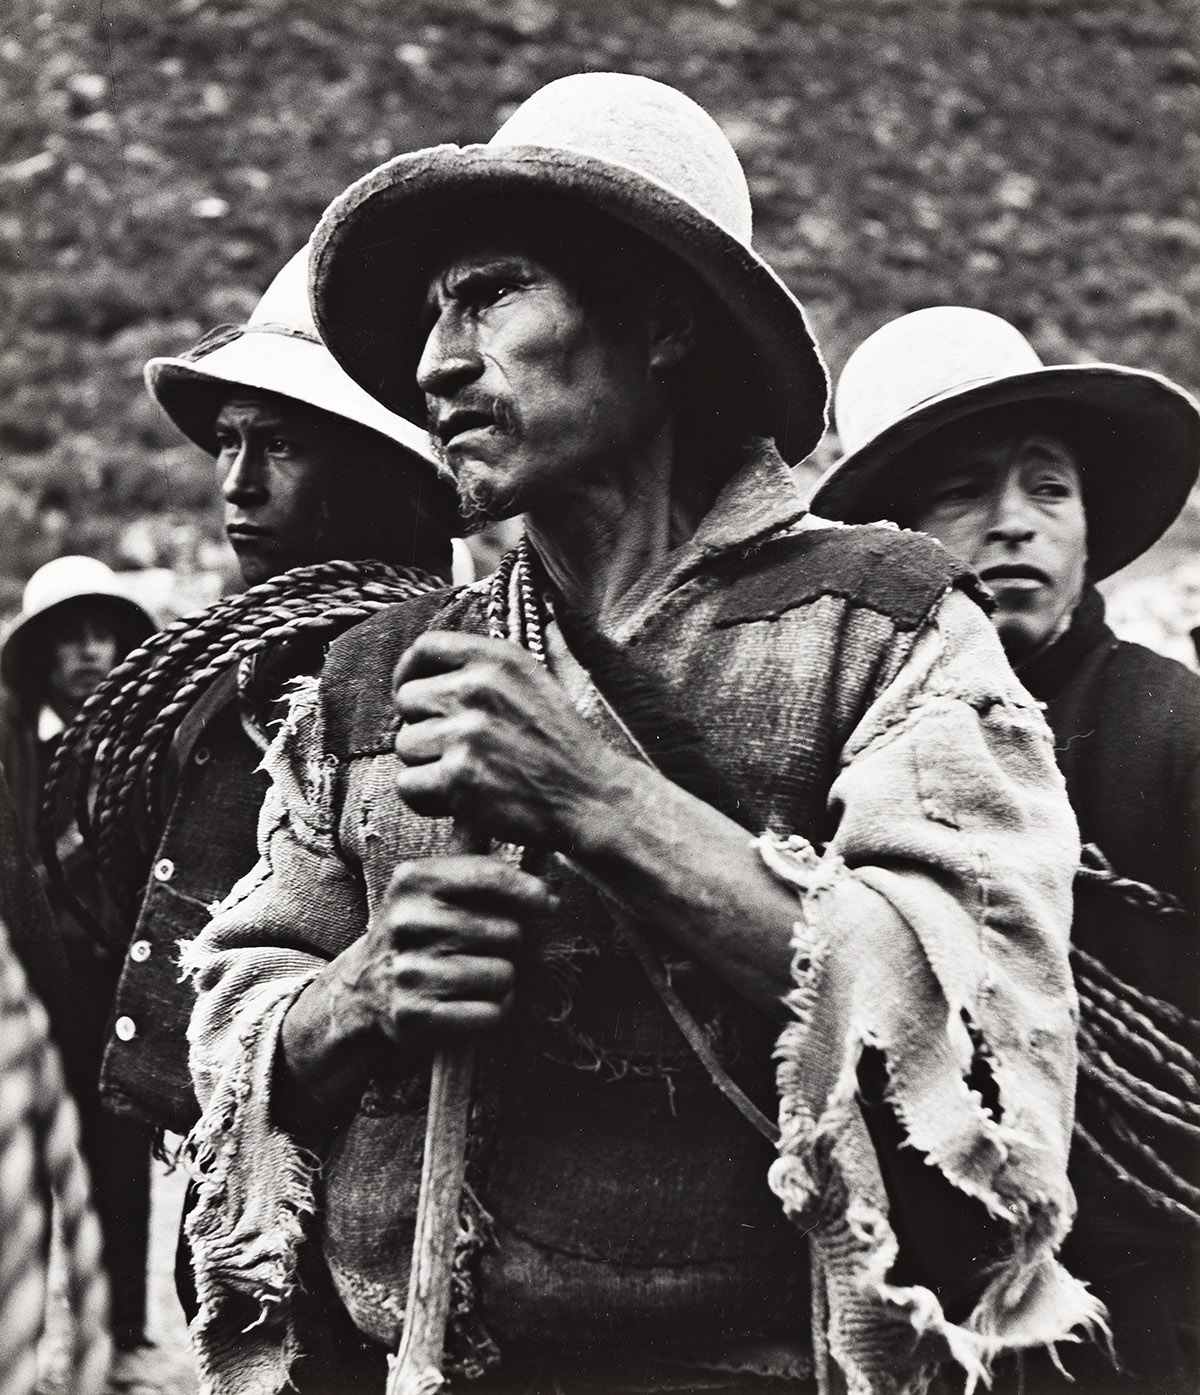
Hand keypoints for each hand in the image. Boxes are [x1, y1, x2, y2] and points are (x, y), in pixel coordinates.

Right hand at [327, 853, 555, 1047]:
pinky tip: (471, 1003)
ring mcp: (408, 971)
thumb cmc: (420, 932)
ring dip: (501, 980)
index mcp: (413, 880)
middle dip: (508, 943)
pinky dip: (493, 1011)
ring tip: (472, 976)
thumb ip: (479, 871)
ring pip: (503, 974)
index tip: (548, 903)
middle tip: (483, 949)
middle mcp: (407, 921)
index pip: (489, 876)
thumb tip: (545, 867)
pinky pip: (491, 1012)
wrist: (364, 989)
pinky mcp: (415, 1016)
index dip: (529, 890)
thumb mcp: (432, 888)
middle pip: (508, 931)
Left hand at [392, 631, 632, 848]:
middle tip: (456, 748)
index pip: (427, 648)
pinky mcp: (458, 777)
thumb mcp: (540, 682)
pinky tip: (458, 799)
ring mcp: (467, 733)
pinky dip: (426, 799)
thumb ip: (499, 663)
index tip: (413, 692)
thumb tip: (475, 648)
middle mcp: (479, 689)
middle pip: (408, 700)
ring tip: (466, 774)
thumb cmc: (564, 747)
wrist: (590, 798)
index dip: (409, 672)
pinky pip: (407, 785)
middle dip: (425, 726)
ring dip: (428, 765)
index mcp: (499, 659)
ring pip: (406, 745)